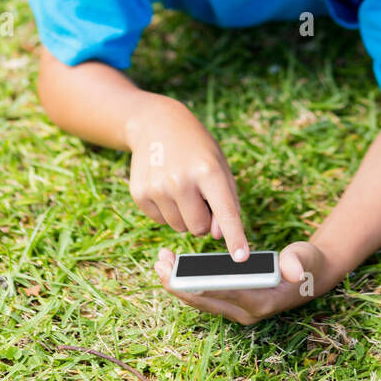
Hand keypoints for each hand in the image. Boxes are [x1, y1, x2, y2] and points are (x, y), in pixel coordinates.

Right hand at [125, 94, 248, 258]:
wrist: (156, 123)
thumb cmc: (196, 147)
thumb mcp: (219, 164)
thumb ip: (226, 200)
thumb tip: (217, 236)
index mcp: (208, 170)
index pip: (225, 211)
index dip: (235, 236)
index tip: (241, 258)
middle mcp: (181, 180)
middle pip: (199, 228)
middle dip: (203, 219)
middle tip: (198, 193)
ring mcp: (157, 188)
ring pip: (180, 227)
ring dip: (184, 215)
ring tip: (181, 185)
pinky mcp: (140, 194)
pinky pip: (160, 221)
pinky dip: (166, 210)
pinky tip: (164, 186)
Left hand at [154, 241, 338, 325]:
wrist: (308, 278)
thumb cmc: (306, 265)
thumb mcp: (304, 258)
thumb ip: (296, 262)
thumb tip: (291, 270)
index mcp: (262, 301)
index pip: (226, 294)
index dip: (200, 286)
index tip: (178, 277)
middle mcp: (246, 312)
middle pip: (206, 301)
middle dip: (180, 284)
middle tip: (159, 265)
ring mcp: (237, 310)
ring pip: (201, 300)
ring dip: (179, 284)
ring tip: (160, 262)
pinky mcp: (232, 304)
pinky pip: (204, 297)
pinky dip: (187, 283)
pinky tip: (173, 267)